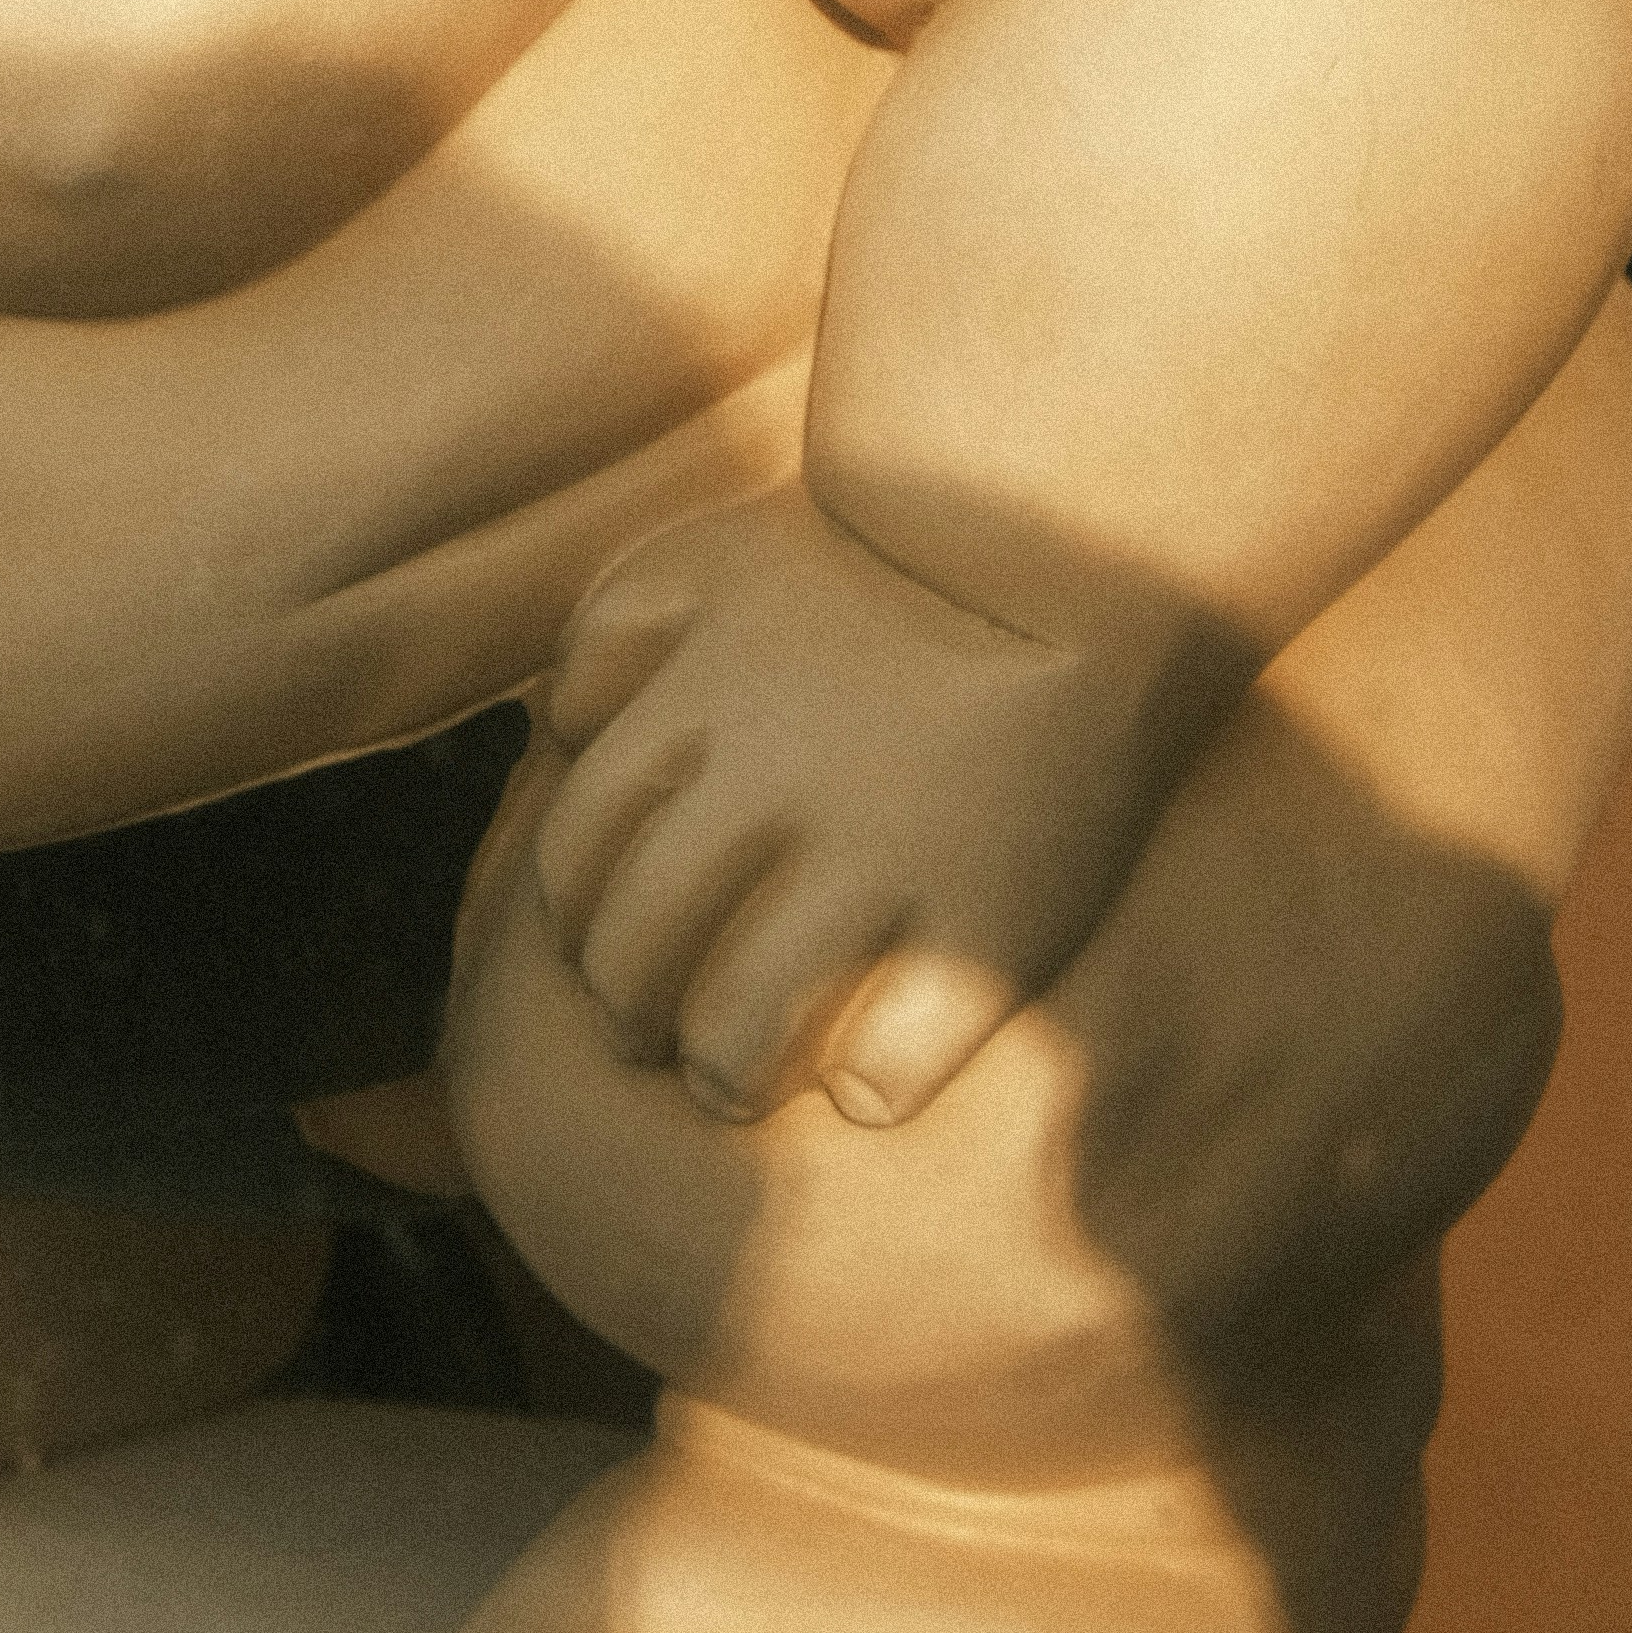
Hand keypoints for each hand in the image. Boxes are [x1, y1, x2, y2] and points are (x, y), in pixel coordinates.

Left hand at [529, 484, 1202, 1129]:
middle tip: (646, 1037)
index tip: (598, 951)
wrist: (1073, 543)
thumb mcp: (719, 555)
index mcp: (691, 709)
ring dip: (721, 1073)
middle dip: (626, 1011)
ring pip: (738, 1027)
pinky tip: (864, 1089)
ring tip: (729, 1086)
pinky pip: (887, 1066)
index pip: (574, 859)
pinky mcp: (983, 922)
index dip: (575, 919)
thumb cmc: (884, 558)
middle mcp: (764, 791)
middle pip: (638, 951)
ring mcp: (875, 863)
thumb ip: (618, 629)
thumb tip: (558, 729)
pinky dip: (869, 1090)